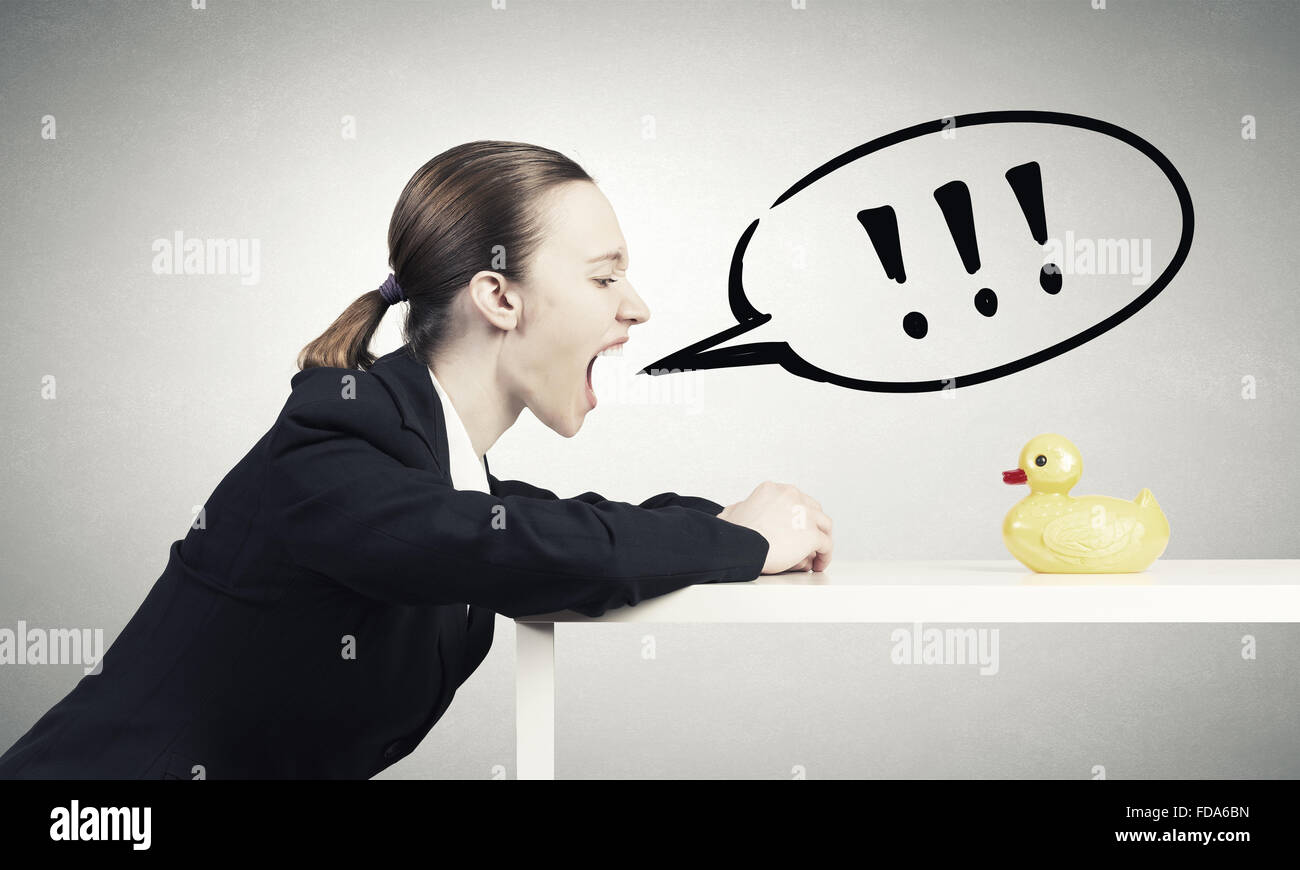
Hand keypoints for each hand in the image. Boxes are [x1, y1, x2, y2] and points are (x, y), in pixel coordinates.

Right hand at [716, 481, 831, 573]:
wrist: (739, 546)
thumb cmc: (732, 534)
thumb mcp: (731, 512)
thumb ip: (740, 508)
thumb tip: (739, 510)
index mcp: (773, 490)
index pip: (794, 498)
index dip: (797, 514)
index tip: (795, 526)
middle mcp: (792, 496)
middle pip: (813, 508)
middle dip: (813, 524)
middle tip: (810, 539)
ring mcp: (805, 514)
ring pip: (824, 524)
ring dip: (823, 538)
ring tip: (818, 553)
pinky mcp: (811, 534)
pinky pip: (826, 545)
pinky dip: (825, 556)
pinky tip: (819, 564)